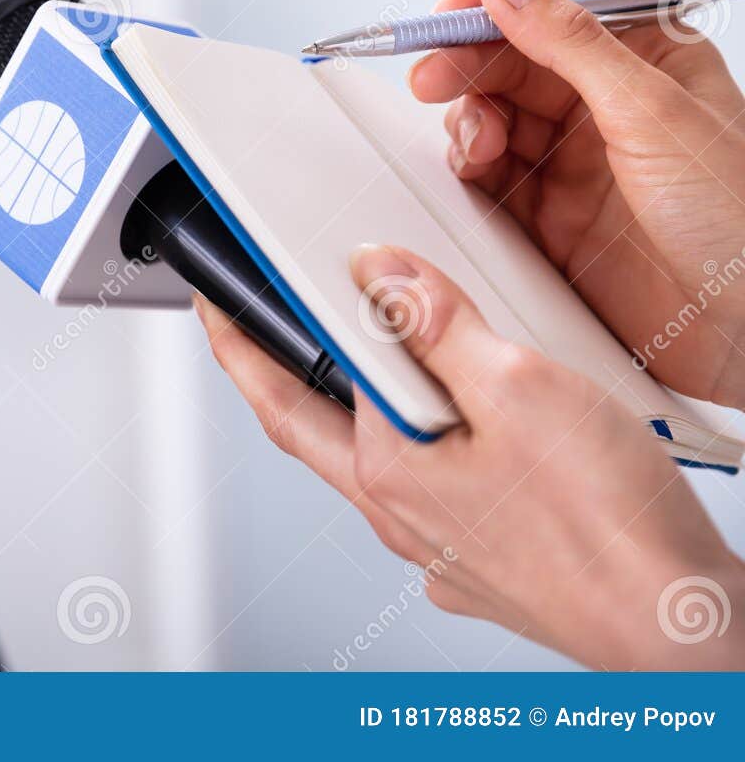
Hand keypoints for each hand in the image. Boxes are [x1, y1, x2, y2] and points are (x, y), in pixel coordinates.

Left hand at [196, 245, 744, 669]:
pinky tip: (460, 428)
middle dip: (272, 372)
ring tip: (360, 357)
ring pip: (375, 459)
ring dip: (355, 407)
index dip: (245, 338)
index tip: (218, 303)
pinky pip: (432, 491)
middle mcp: (399, 517)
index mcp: (386, 470)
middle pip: (310, 429)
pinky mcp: (483, 561)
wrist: (681, 627)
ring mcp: (439, 546)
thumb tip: (378, 273)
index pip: (284, 388)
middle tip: (248, 327)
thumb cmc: (609, 528)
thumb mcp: (517, 388)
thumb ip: (437, 324)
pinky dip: (426, 446)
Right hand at [409, 0, 744, 407]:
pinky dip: (468, 167)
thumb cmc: (739, 221)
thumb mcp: (650, 111)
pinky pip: (488, 175)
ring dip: (468, 118)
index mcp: (649, 56)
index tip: (450, 20)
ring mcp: (576, 159)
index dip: (497, 3)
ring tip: (476, 143)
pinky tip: (475, 170)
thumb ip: (569, 40)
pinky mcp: (549, 215)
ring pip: (491, 113)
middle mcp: (608, 102)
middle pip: (511, 56)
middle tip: (432, 79)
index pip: (556, 2)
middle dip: (467, 63)